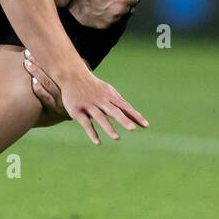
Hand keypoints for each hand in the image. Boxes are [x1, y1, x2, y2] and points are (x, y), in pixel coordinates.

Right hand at [22, 52, 146, 143]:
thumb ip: (122, 105)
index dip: (135, 116)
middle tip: (132, 129)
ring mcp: (89, 106)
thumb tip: (137, 118)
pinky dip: (92, 132)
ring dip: (108, 127)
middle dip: (123, 120)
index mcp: (110, 97)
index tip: (146, 125)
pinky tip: (98, 142)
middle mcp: (101, 101)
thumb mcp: (109, 92)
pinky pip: (86, 123)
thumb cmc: (95, 87)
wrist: (72, 76)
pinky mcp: (77, 111)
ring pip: (100, 117)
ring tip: (117, 138)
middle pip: (114, 111)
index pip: (125, 107)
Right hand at [68, 0, 139, 28]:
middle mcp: (118, 12)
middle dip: (122, 2)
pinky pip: (109, 21)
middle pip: (127, 7)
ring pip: (118, 15)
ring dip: (114, 10)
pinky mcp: (102, 27)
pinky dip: (106, 16)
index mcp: (122, 0)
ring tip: (103, 3)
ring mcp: (110, 21)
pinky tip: (98, 10)